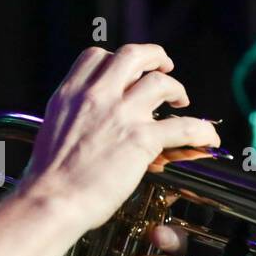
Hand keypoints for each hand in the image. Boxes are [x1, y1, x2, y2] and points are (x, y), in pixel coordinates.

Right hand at [22, 44, 220, 233]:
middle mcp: (96, 96)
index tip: (126, 72)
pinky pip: (184, 126)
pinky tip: (208, 137)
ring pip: (161, 82)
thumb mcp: (51, 130)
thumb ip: (73, 117)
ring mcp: (121, 114)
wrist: (52, 200)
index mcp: (70, 94)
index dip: (116, 61)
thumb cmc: (47, 178)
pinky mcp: (142, 139)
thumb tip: (87, 121)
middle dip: (154, 57)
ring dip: (177, 89)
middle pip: (133, 55)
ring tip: (181, 103)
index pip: (97, 57)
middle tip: (163, 67)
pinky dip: (202, 130)